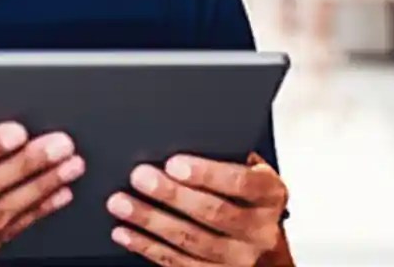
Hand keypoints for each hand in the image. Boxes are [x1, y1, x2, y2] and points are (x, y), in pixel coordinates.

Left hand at [106, 153, 288, 265]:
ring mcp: (239, 258)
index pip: (242, 182)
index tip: (174, 163)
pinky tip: (127, 233)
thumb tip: (183, 139)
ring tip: (122, 203)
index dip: (207, 173)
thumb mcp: (249, 171)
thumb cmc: (247, 197)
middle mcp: (260, 230)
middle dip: (172, 194)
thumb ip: (227, 158)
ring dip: (151, 221)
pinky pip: (179, 264)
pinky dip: (148, 247)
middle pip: (214, 212)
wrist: (263, 246)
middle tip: (140, 177)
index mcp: (271, 195)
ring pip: (192, 241)